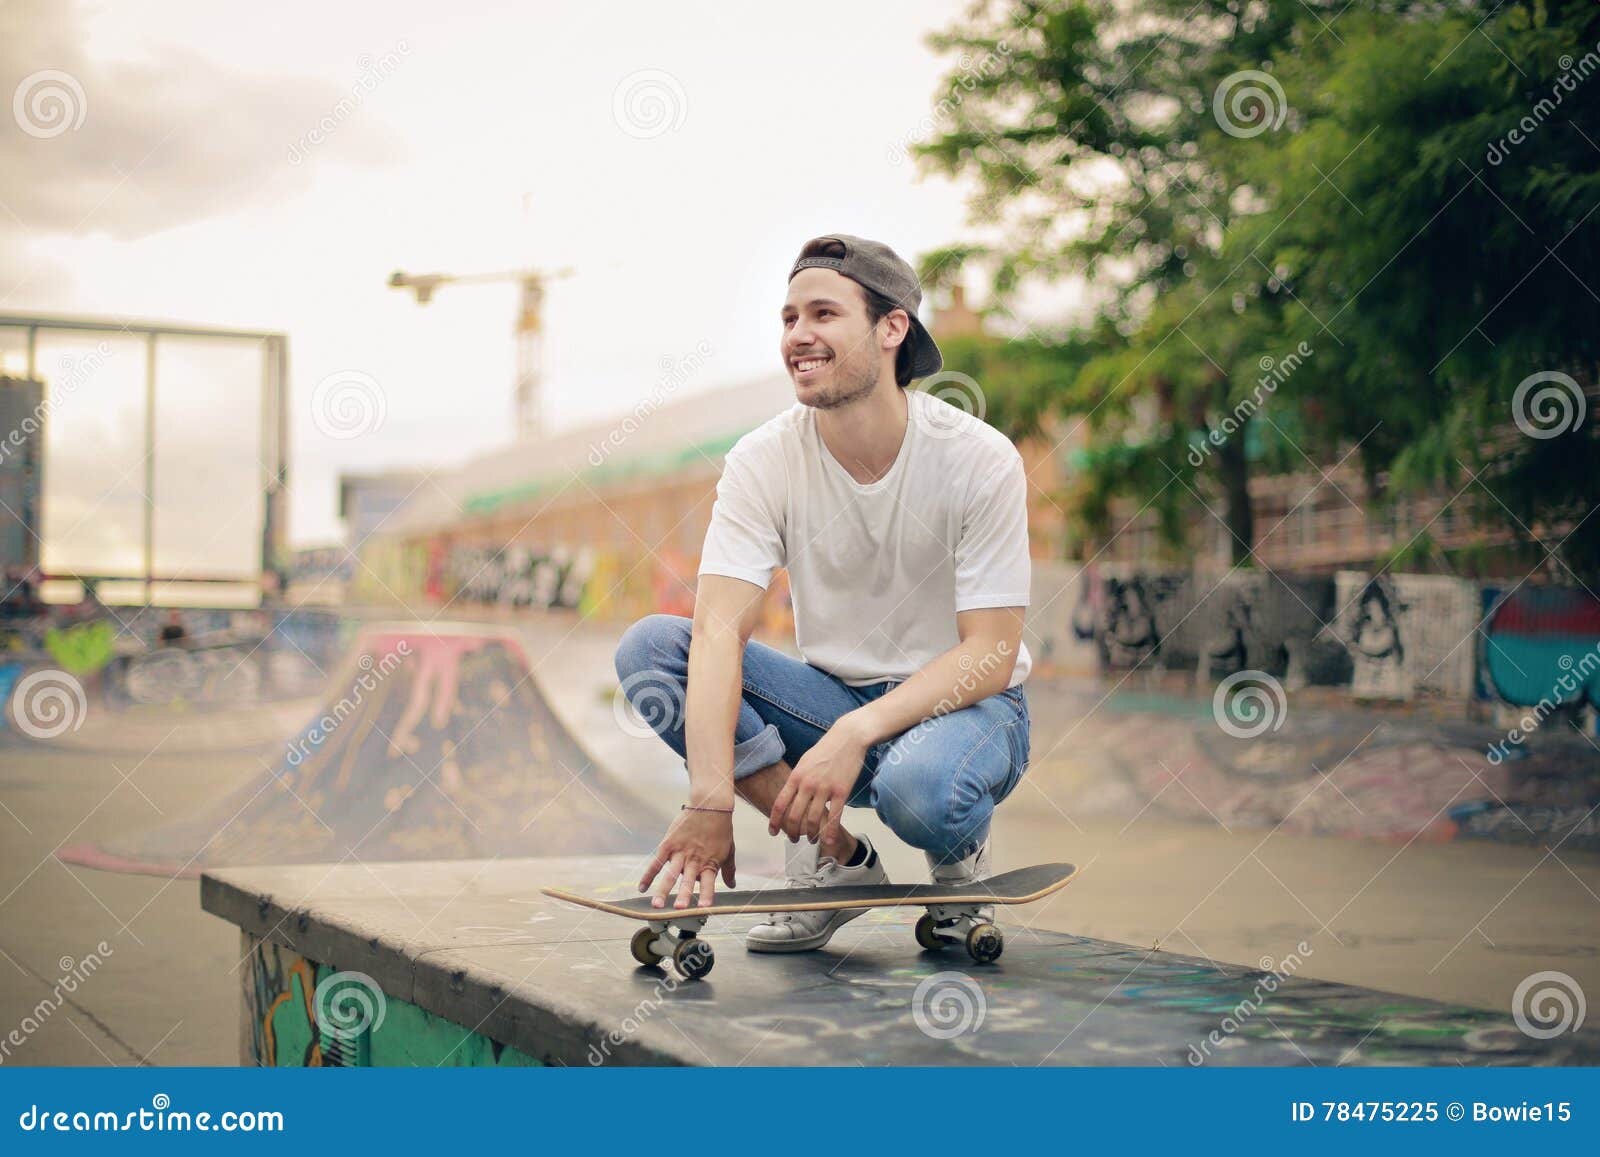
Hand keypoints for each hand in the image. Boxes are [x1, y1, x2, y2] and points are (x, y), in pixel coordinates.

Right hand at [639, 807, 735, 908]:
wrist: (710, 804)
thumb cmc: (721, 830)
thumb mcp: (729, 850)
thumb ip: (728, 870)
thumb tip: (732, 886)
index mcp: (710, 863)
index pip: (708, 882)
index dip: (706, 894)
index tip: (704, 907)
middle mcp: (695, 860)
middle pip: (688, 880)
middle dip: (683, 894)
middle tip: (679, 908)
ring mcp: (680, 852)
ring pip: (670, 874)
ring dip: (663, 889)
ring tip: (656, 905)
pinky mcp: (669, 844)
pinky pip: (657, 862)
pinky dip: (648, 875)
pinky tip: (642, 888)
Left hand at [769, 719, 868, 844]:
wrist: (848, 738)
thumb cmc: (826, 749)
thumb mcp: (805, 761)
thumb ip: (798, 779)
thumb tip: (791, 795)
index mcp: (796, 776)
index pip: (780, 803)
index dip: (774, 821)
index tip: (772, 832)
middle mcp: (808, 784)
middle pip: (795, 816)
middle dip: (792, 832)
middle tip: (793, 840)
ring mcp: (825, 788)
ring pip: (814, 819)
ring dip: (812, 835)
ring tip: (813, 841)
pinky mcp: (841, 791)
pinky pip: (835, 816)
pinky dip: (831, 832)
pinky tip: (829, 841)